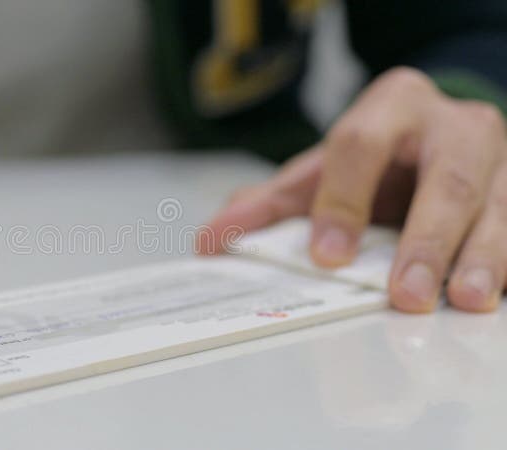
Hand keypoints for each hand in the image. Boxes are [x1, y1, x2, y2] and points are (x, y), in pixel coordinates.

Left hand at [201, 67, 506, 313]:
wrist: (433, 136)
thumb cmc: (374, 157)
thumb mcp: (320, 172)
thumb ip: (268, 204)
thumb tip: (210, 240)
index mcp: (392, 107)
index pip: (361, 146)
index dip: (342, 200)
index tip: (327, 254)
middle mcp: (453, 125)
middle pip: (446, 178)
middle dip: (425, 240)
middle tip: (405, 294)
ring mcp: (498, 159)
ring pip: (497, 205)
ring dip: (482, 256)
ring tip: (464, 299)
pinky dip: (505, 262)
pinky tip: (488, 293)